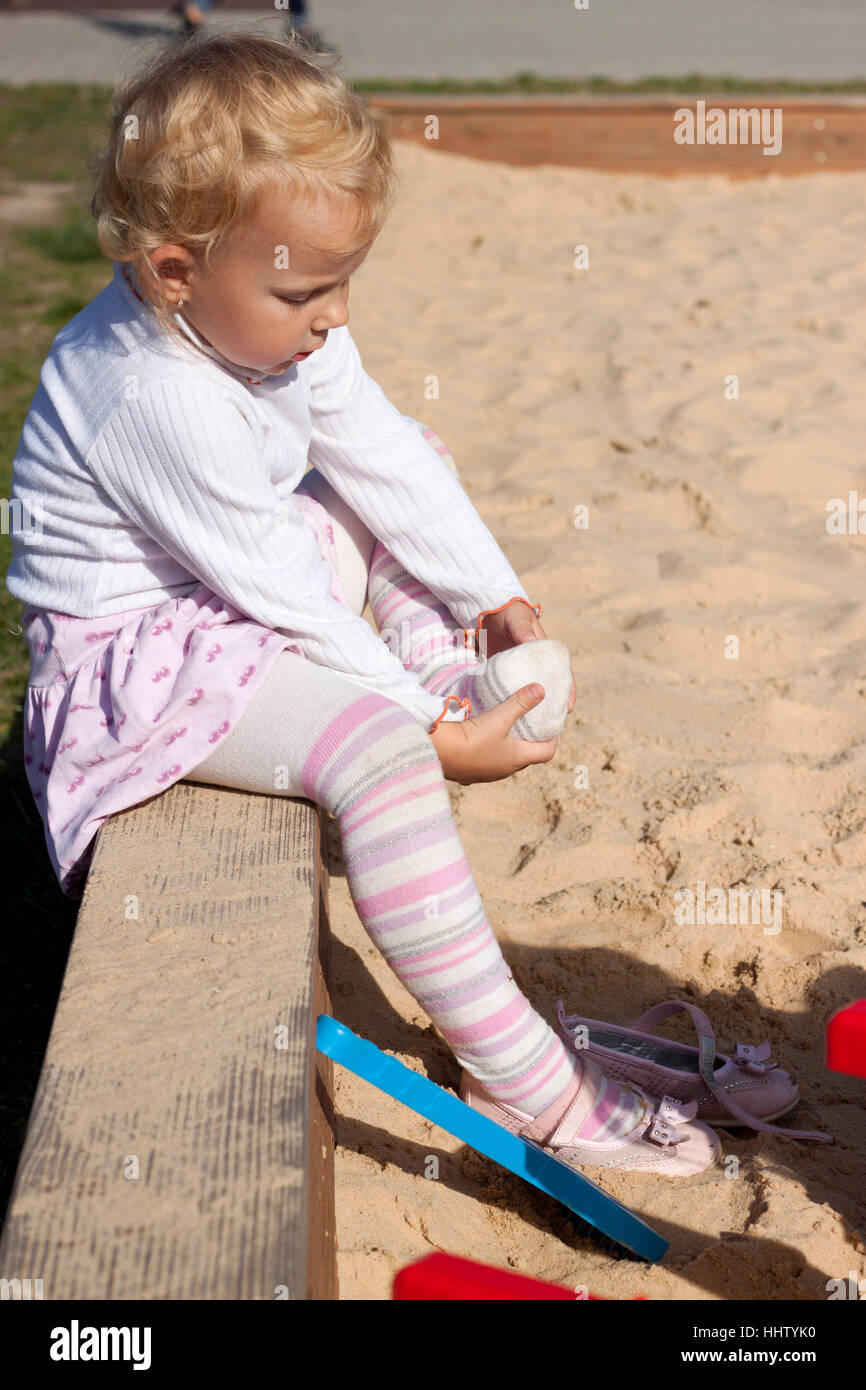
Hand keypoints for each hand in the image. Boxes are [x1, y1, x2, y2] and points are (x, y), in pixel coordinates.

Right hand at [430, 684, 556, 784]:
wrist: (438, 754)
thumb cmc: (472, 738)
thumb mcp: (499, 717)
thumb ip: (520, 702)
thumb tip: (541, 689)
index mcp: (517, 759)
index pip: (547, 753)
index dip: (552, 739)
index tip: (550, 725)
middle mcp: (505, 771)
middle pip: (526, 757)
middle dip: (530, 741)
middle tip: (528, 723)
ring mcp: (486, 774)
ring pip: (505, 761)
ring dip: (508, 747)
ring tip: (504, 728)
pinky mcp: (469, 773)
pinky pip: (484, 763)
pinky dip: (488, 752)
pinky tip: (478, 739)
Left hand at [479, 600, 575, 714]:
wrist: (489, 613)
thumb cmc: (509, 614)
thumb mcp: (517, 619)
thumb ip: (523, 629)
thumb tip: (531, 642)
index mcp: (547, 654)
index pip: (563, 675)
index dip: (569, 692)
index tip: (569, 708)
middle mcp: (538, 666)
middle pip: (549, 689)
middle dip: (552, 707)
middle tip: (551, 725)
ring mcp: (522, 672)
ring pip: (531, 694)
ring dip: (533, 709)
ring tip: (533, 727)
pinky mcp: (507, 676)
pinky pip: (513, 692)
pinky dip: (514, 703)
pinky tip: (511, 717)